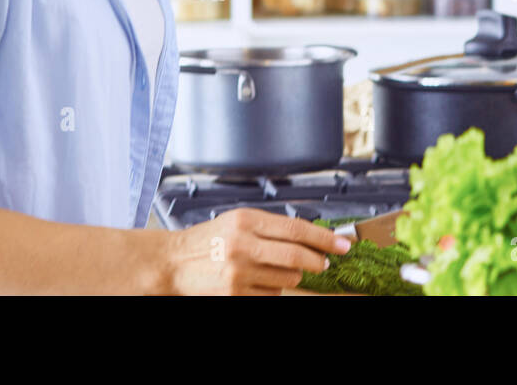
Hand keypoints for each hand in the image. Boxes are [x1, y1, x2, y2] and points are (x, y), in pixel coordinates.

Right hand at [161, 208, 352, 294]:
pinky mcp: (235, 294)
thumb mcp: (237, 221)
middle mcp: (243, 245)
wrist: (173, 263)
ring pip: (288, 279)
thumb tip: (310, 238)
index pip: (297, 229)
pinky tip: (255, 281)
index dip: (325, 238)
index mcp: (246, 220)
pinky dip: (271, 290)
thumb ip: (270, 227)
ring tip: (272, 269)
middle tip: (324, 263)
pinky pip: (271, 295)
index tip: (343, 244)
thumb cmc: (207, 240)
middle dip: (318, 261)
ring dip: (290, 276)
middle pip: (297, 256)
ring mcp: (239, 272)